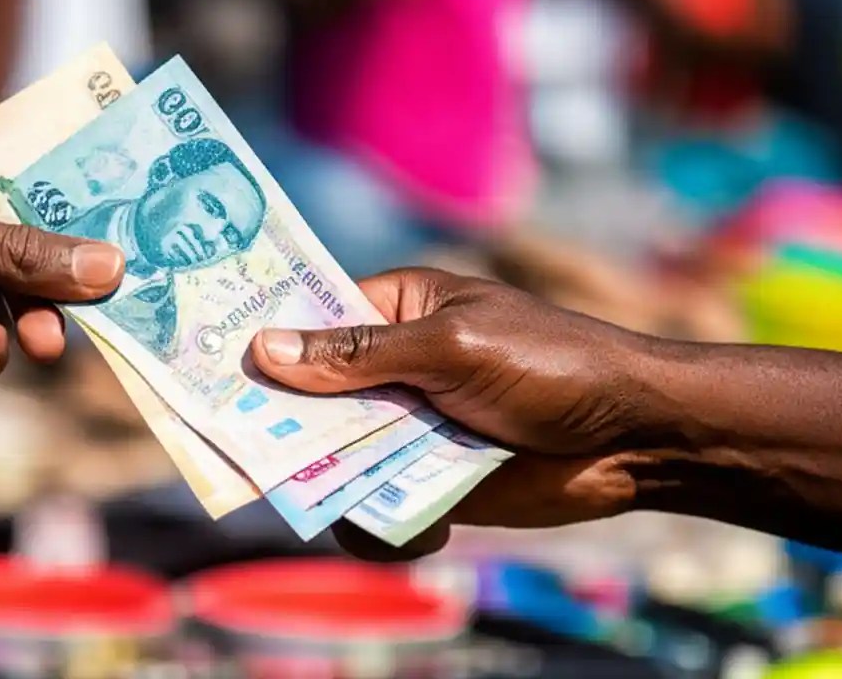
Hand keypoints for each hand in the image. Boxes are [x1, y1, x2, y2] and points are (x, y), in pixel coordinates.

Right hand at [251, 268, 665, 559]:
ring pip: (334, 462)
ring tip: (350, 503)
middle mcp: (393, 368)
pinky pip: (376, 508)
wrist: (634, 437)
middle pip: (310, 398)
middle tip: (248, 452)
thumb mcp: (450, 347)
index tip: (208, 365)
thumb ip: (358, 356)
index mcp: (397, 310)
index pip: (310, 321)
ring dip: (339, 486)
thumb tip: (265, 349)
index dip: (263, 342)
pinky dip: (387, 526)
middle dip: (286, 427)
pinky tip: (427, 531)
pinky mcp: (428, 482)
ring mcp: (408, 427)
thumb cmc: (549, 364)